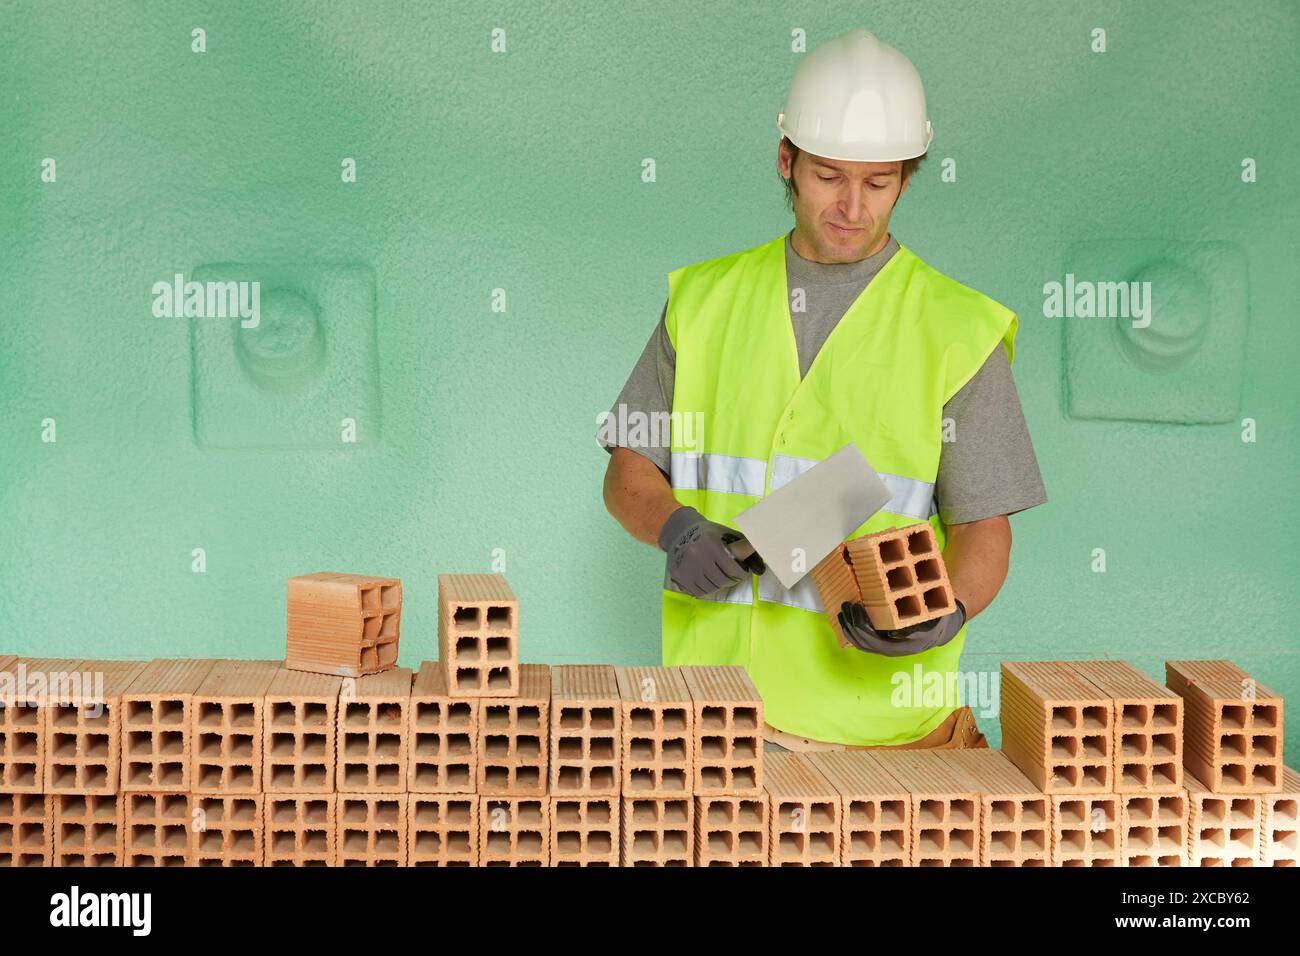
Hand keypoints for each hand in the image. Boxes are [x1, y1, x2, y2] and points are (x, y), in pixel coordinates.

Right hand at [658, 506, 765, 596]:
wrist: (680, 532)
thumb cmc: (710, 535)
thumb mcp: (728, 535)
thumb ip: (745, 548)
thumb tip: (761, 569)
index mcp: (711, 543)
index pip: (732, 569)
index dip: (741, 573)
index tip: (742, 571)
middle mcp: (697, 554)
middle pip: (722, 581)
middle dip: (731, 580)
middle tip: (733, 576)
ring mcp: (686, 566)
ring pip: (711, 588)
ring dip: (719, 585)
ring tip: (720, 576)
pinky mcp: (679, 575)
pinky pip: (699, 591)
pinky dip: (707, 589)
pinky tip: (708, 579)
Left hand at [836, 599, 966, 656]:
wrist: (941, 628)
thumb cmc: (935, 621)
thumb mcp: (930, 622)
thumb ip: (914, 627)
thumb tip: (892, 634)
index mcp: (899, 647)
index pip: (873, 641)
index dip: (861, 626)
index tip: (856, 609)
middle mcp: (889, 650)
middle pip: (864, 642)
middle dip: (852, 624)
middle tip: (847, 605)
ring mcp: (885, 648)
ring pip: (861, 643)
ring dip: (849, 628)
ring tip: (843, 611)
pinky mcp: (883, 642)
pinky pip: (864, 640)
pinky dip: (853, 630)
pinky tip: (848, 619)